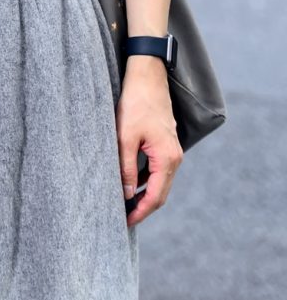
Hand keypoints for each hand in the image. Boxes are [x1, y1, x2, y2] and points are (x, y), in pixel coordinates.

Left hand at [116, 56, 182, 226]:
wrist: (147, 76)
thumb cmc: (136, 104)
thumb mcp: (125, 137)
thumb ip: (127, 168)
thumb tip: (127, 195)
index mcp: (167, 158)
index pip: (156, 197)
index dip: (141, 212)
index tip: (125, 223)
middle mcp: (175, 157)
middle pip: (161, 192)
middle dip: (143, 207)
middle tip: (124, 218)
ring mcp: (172, 149)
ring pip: (160, 181)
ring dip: (145, 194)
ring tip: (125, 204)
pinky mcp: (166, 142)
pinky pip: (158, 169)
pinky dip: (146, 180)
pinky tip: (131, 182)